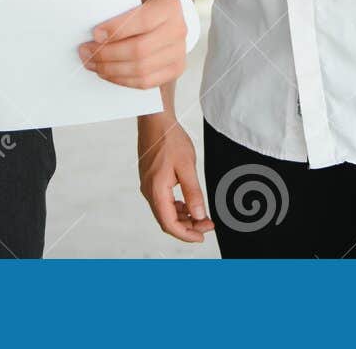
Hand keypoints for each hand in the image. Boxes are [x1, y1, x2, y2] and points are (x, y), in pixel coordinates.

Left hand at [78, 0, 186, 88]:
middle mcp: (178, 29)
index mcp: (170, 5)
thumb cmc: (142, 1)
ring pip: (141, 70)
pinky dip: (122, 80)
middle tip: (86, 51)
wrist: (162, 12)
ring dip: (110, 70)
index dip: (116, 30)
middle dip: (107, 54)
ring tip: (92, 63)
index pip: (142, 21)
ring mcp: (179, 52)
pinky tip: (107, 72)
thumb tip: (94, 32)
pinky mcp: (175, 69)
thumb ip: (118, 8)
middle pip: (139, 50)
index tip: (95, 34)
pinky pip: (145, 82)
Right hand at [138, 112, 212, 241]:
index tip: (202, 236)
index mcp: (156, 190)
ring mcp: (148, 185)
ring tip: (201, 215)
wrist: (155, 120)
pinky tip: (188, 204)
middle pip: (167, 220)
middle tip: (208, 225)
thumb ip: (193, 193)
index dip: (186, 235)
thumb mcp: (187, 166)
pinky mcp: (151, 180)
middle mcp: (149, 191)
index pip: (169, 224)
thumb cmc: (169, 139)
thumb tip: (199, 215)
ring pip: (165, 211)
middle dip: (188, 227)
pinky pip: (162, 201)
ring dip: (183, 217)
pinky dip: (176, 207)